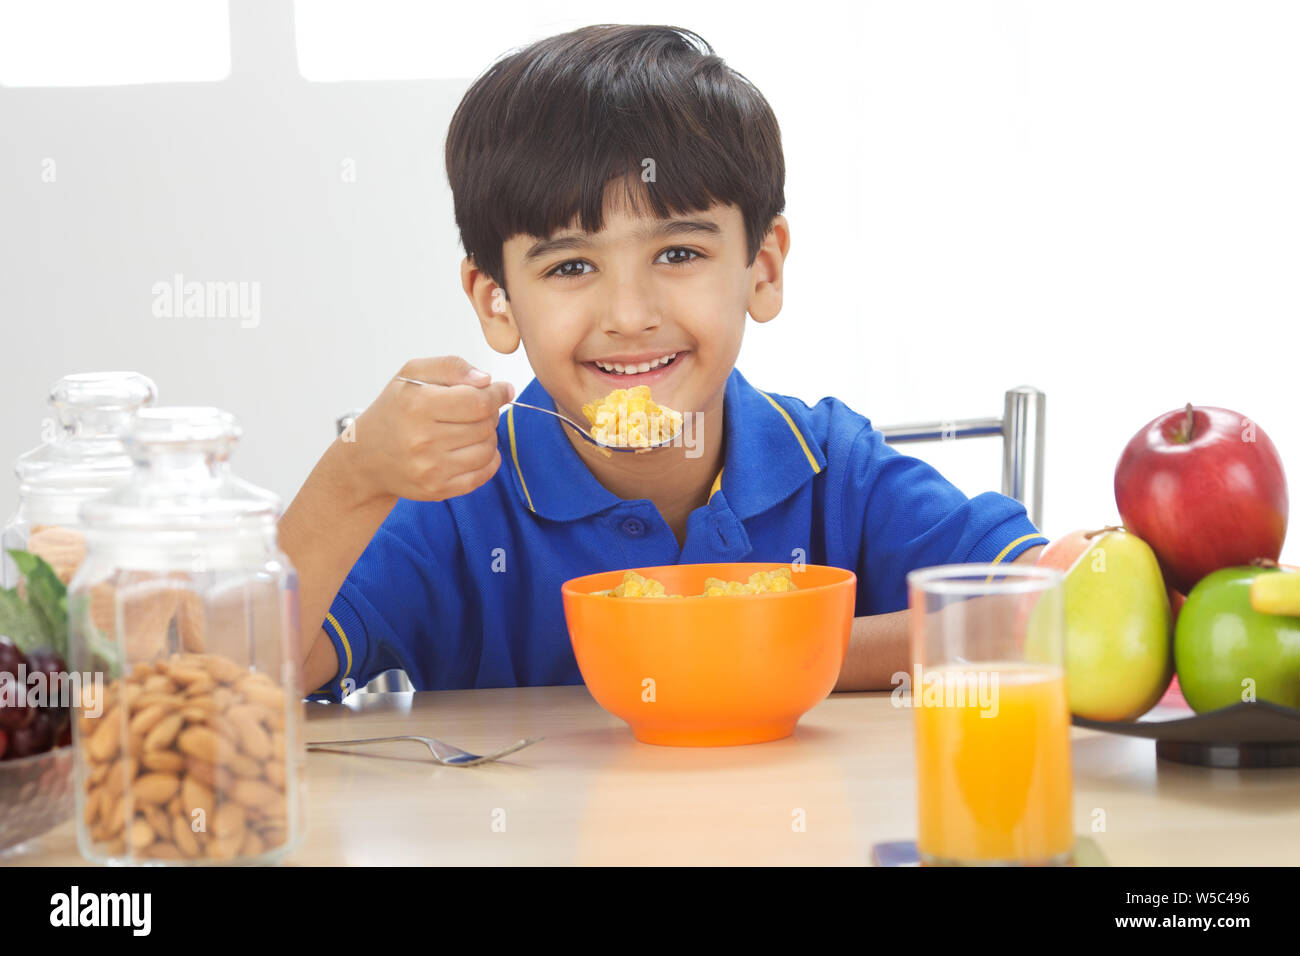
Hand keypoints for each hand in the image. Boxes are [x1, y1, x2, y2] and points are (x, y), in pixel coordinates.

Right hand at [338, 356, 513, 502]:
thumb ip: (451, 367)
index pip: (478, 402)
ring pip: (488, 449)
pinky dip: (488, 460)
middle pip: (485, 425)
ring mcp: (430, 468)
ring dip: (488, 436)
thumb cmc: (394, 411)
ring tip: (472, 429)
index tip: (501, 390)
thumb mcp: (412, 375)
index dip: (496, 394)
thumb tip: (486, 380)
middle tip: (477, 410)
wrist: (367, 457)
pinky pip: (483, 475)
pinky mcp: (437, 489)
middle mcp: (422, 439)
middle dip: (489, 414)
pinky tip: (474, 449)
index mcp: (417, 405)